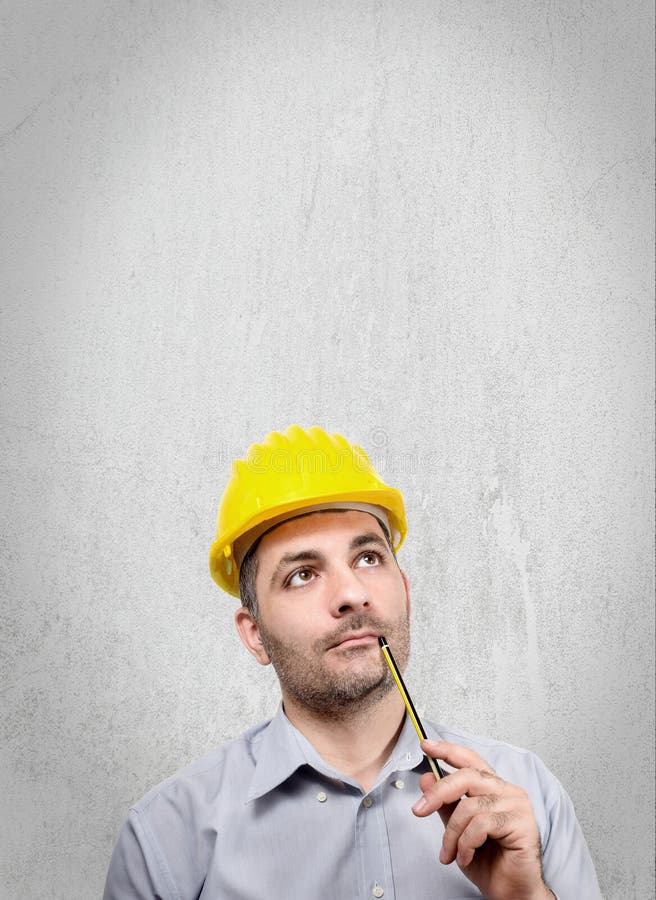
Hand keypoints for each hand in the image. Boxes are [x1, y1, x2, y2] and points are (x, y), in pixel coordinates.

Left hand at [412, 739, 554, 899]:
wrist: (510, 893)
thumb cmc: (489, 862)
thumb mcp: (458, 830)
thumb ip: (445, 804)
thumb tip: (426, 778)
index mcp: (493, 787)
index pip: (470, 759)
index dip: (447, 750)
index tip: (425, 746)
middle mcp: (508, 790)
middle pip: (466, 777)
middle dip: (437, 793)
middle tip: (419, 810)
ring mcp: (517, 805)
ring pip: (469, 806)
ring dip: (451, 834)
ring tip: (448, 853)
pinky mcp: (522, 824)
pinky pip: (481, 825)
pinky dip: (466, 844)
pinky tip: (465, 857)